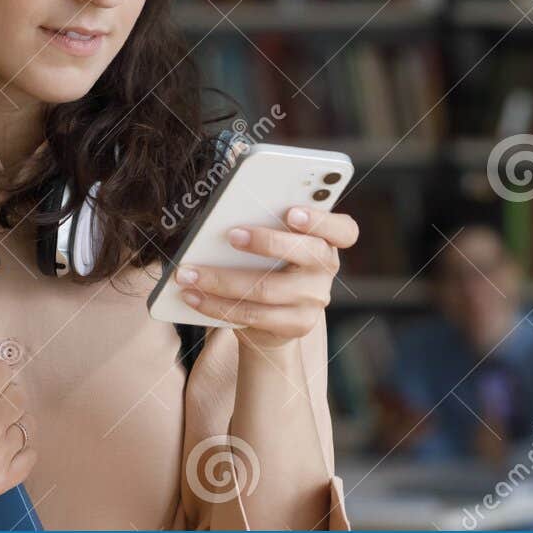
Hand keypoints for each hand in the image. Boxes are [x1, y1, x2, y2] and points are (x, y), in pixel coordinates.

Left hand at [174, 207, 358, 350]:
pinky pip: (252, 315)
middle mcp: (326, 268)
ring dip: (222, 280)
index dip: (320, 219)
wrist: (273, 316)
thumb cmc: (268, 261)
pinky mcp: (296, 325)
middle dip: (266, 242)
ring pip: (268, 289)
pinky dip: (216, 304)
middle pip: (305, 254)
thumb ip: (265, 220)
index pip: (343, 229)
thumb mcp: (273, 237)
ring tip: (188, 273)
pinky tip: (191, 295)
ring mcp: (314, 300)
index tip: (291, 211)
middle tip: (230, 234)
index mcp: (328, 238)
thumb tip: (226, 208)